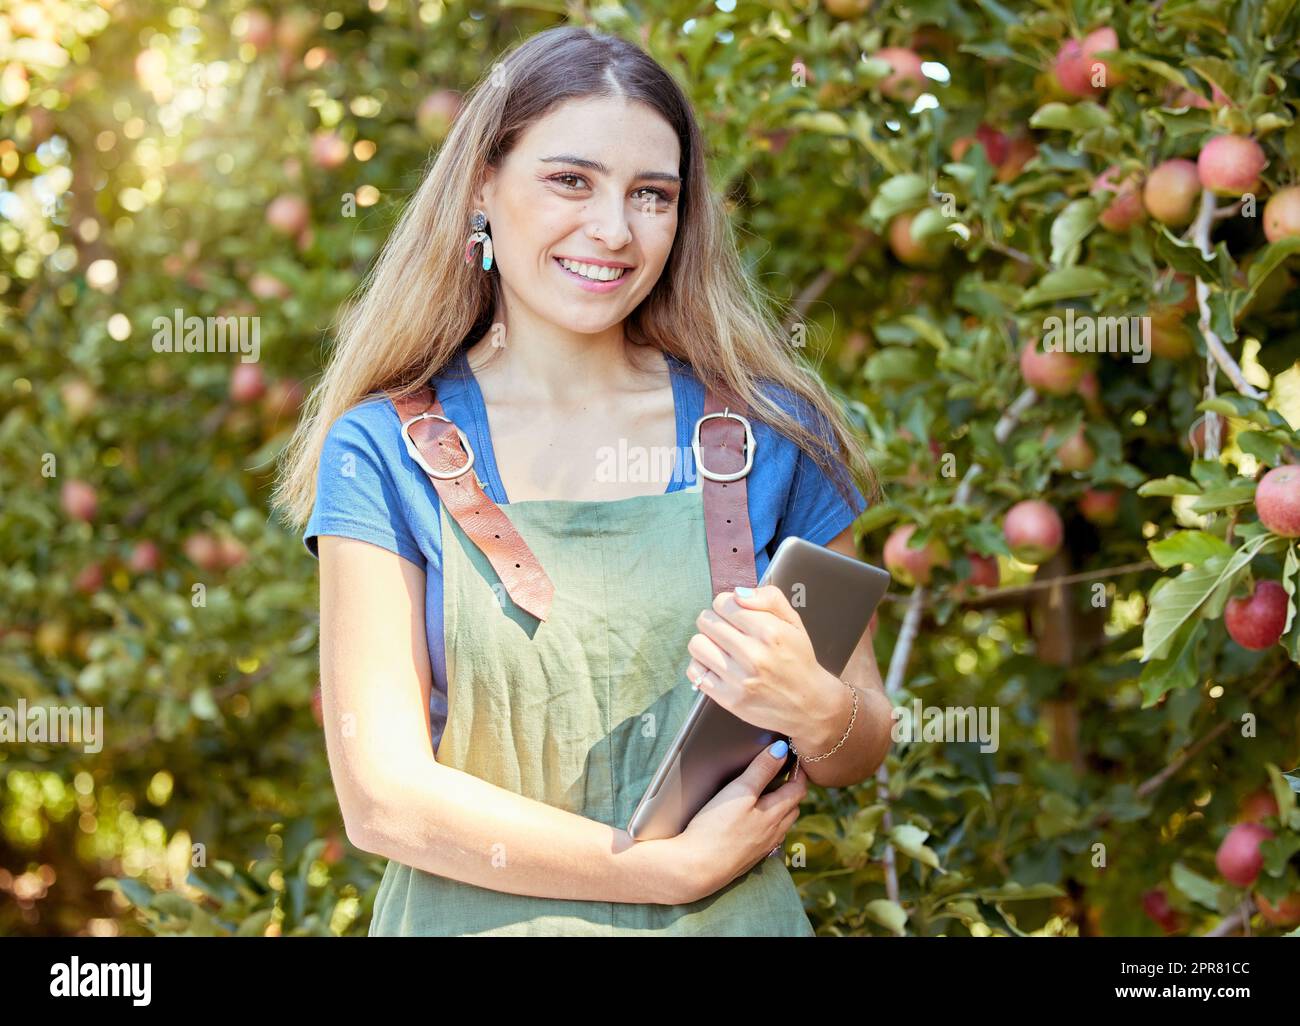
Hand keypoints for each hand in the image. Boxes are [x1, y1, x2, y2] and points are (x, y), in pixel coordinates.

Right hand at [661, 741, 807, 903]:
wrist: (695, 868)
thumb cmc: (715, 829)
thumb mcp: (739, 792)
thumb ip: (761, 770)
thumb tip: (782, 750)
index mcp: (775, 814)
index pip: (798, 790)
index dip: (799, 773)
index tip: (795, 759)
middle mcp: (774, 833)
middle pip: (793, 807)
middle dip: (792, 789)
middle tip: (783, 773)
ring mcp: (762, 847)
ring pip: (782, 824)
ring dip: (781, 808)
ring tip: (769, 794)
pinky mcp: (749, 858)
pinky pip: (769, 838)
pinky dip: (768, 824)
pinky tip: (754, 821)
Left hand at [685, 584, 838, 739]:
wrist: (809, 704)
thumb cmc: (798, 659)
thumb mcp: (793, 622)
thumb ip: (769, 598)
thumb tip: (737, 593)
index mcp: (770, 632)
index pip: (723, 603)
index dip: (727, 606)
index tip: (735, 615)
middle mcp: (754, 656)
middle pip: (706, 621)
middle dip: (716, 622)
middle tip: (729, 633)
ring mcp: (739, 680)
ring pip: (697, 644)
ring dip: (706, 643)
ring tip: (721, 648)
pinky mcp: (729, 699)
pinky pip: (694, 672)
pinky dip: (702, 666)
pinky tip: (718, 666)